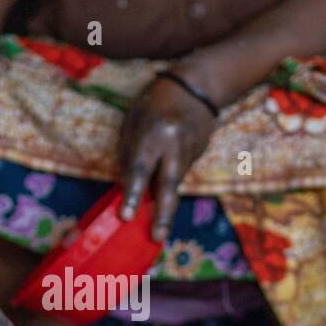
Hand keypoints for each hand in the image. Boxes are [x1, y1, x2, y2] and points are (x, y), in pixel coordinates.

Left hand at [117, 75, 216, 241]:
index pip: (140, 169)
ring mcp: (191, 150)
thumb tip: (126, 187)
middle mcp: (175, 144)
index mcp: (153, 132)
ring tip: (159, 227)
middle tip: (157, 236)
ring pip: (175, 184)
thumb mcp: (133, 122)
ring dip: (166, 205)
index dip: (133, 195)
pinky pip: (180, 175)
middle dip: (163, 214)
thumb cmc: (153, 103)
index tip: (126, 216)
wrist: (196, 88)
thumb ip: (129, 153)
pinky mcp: (200, 155)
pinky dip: (170, 185)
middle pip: (169, 185)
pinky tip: (166, 189)